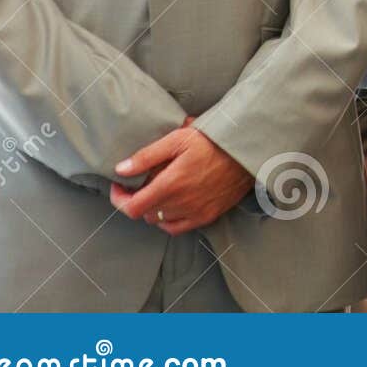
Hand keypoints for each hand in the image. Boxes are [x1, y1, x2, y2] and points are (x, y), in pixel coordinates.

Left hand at [111, 121, 254, 233]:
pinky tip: (172, 205)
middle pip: (145, 213)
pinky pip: (177, 227)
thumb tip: (121, 169)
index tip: (119, 186)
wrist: (247, 151)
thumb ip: (147, 156)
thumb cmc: (213, 141)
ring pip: (160, 221)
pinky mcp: (207, 216)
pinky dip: (168, 219)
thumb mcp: (178, 139)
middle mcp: (181, 203)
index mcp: (170, 184)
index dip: (119, 199)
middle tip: (139, 183)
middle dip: (136, 199)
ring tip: (157, 191)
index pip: (132, 207)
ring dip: (153, 209)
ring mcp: (195, 212)